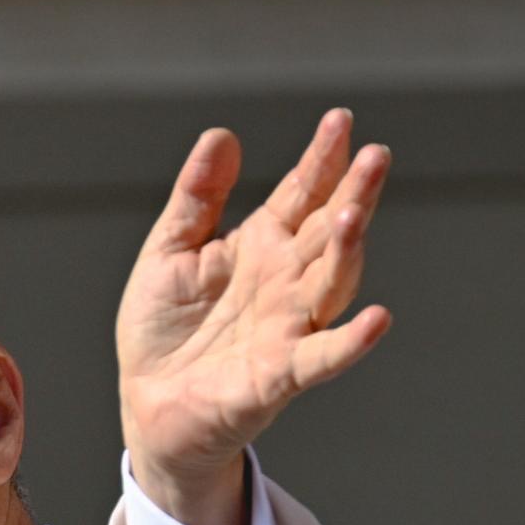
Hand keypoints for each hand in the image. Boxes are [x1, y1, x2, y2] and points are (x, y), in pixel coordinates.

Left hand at [115, 107, 392, 524]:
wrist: (147, 403)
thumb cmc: (163, 329)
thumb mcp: (169, 251)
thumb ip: (197, 197)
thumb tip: (221, 135)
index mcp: (261, 247)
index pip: (301, 195)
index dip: (321, 160)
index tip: (340, 120)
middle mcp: (285, 282)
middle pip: (328, 232)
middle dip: (352, 195)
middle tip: (375, 155)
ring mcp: (288, 327)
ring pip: (330, 284)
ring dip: (346, 253)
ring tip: (351, 216)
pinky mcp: (279, 375)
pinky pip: (322, 356)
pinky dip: (350, 341)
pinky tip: (377, 320)